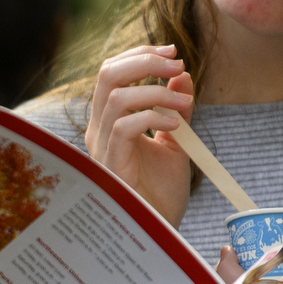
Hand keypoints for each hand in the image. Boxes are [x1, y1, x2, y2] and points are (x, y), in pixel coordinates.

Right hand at [85, 45, 194, 225]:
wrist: (161, 230)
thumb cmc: (163, 193)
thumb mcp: (176, 142)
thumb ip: (175, 109)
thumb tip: (181, 75)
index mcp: (109, 121)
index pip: (112, 72)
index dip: (140, 55)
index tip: (172, 53)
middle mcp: (98, 130)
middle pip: (106, 74)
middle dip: (143, 61)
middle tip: (177, 63)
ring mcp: (101, 147)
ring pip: (116, 97)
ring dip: (155, 91)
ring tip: (184, 103)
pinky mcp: (111, 164)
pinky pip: (124, 126)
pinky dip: (153, 116)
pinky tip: (175, 124)